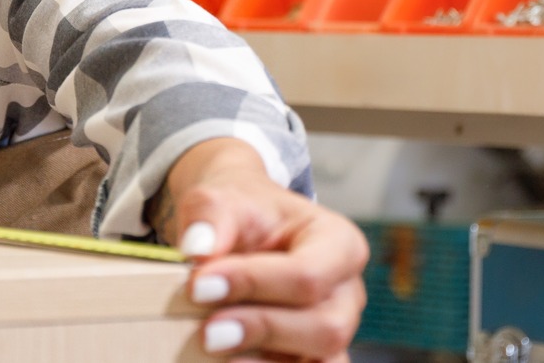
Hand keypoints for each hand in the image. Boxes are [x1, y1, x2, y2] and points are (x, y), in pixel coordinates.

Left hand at [148, 138, 367, 359]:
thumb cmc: (241, 211)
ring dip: (267, 362)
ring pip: (322, 361)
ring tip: (215, 349)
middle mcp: (346, 290)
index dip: (254, 284)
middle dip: (263, 329)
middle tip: (206, 331)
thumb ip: (211, 217)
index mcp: (338, 242)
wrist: (239, 225)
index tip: (199, 285)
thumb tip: (197, 249)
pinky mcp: (313, 354)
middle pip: (325, 326)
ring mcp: (336, 326)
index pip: (307, 273)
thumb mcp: (223, 197)